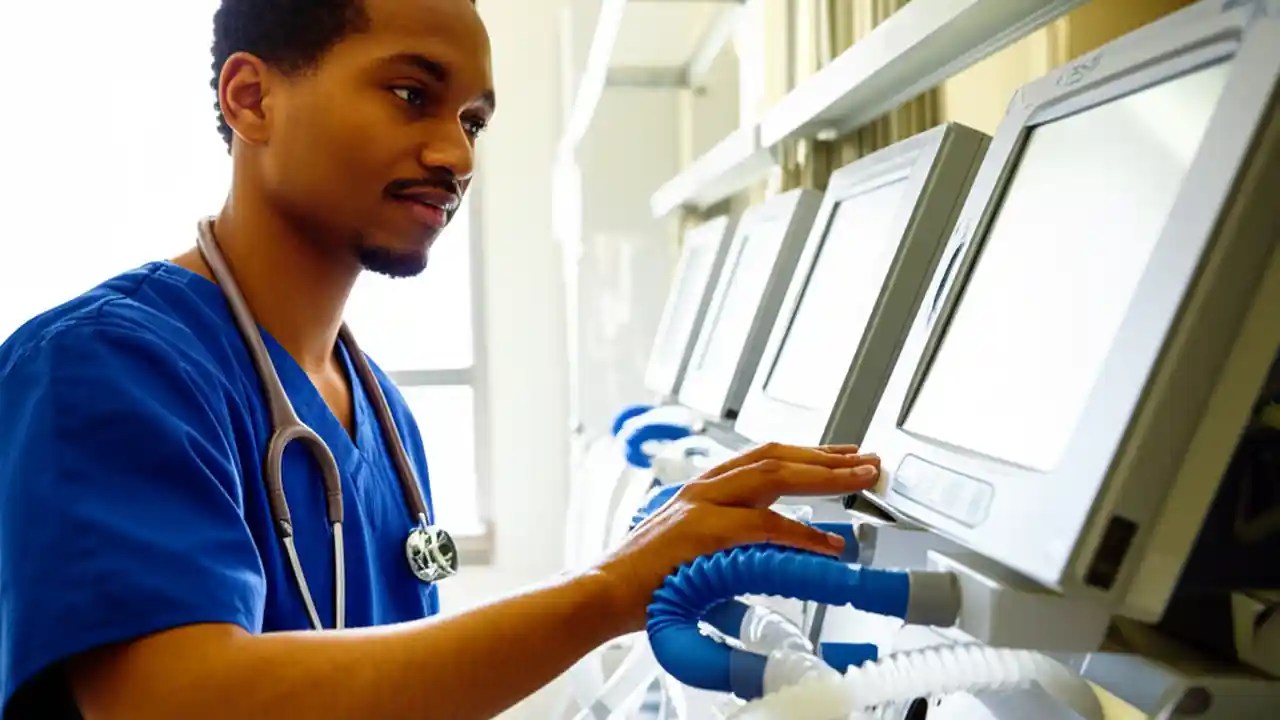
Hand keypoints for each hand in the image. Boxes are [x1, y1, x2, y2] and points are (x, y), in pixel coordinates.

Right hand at [591, 442, 879, 631]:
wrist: (603, 594)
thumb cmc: (648, 580)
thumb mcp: (697, 549)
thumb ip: (734, 542)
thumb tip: (780, 547)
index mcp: (703, 489)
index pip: (764, 457)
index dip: (808, 454)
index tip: (843, 455)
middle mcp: (703, 488)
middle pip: (775, 456)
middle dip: (827, 457)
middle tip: (868, 460)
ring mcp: (700, 506)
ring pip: (773, 476)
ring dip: (823, 477)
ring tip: (860, 479)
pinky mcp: (701, 532)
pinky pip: (763, 526)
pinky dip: (801, 533)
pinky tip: (828, 543)